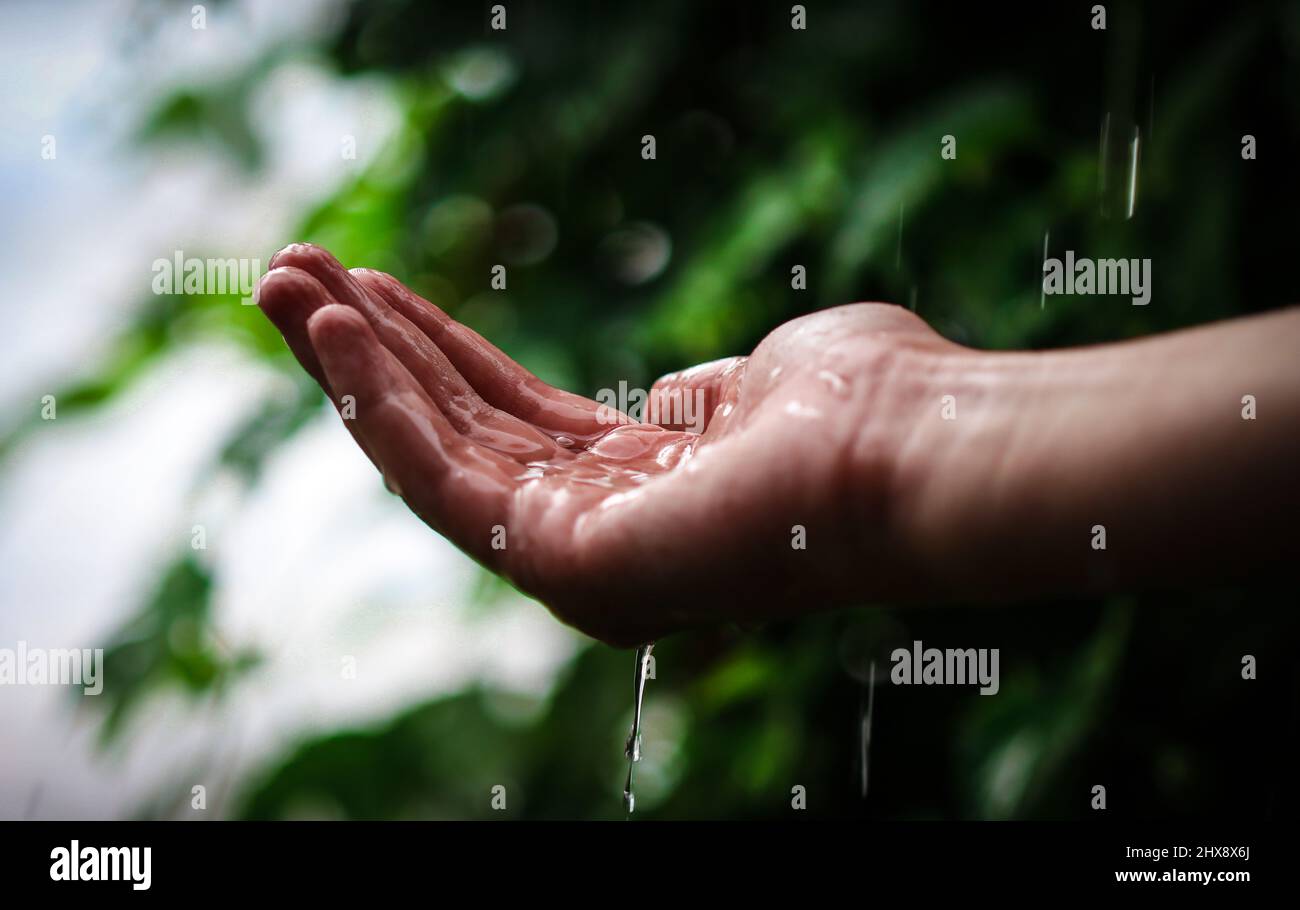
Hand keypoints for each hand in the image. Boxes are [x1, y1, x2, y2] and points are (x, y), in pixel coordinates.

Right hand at [255, 244, 950, 644]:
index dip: (440, 352)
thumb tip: (672, 400)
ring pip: (435, 453)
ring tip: (282, 285)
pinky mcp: (565, 564)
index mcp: (643, 491)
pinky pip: (445, 479)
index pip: (514, 418)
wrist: (913, 448)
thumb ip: (700, 399)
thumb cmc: (862, 405)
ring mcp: (578, 562)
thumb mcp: (760, 384)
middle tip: (293, 273)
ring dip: (352, 368)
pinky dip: (379, 406)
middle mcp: (598, 536)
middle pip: (458, 432)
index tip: (379, 289)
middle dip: (372, 352)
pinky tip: (331, 334)